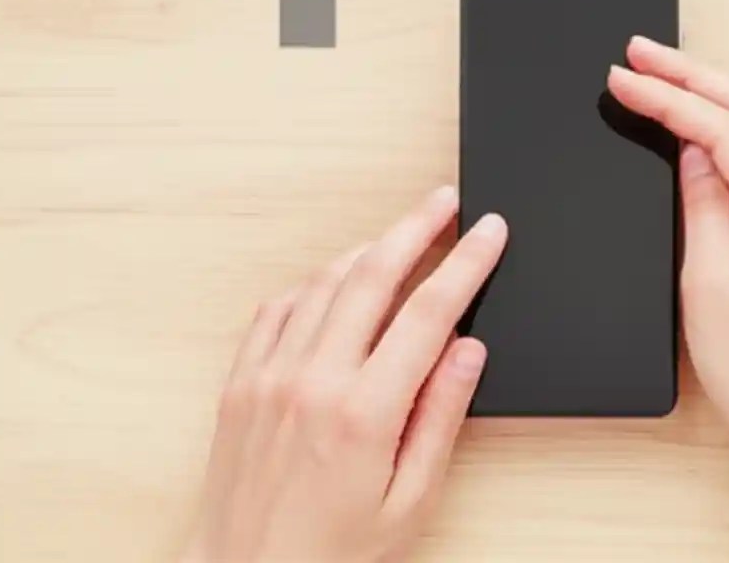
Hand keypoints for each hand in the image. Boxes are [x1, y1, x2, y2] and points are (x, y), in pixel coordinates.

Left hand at [185, 188, 506, 562]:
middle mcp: (312, 381)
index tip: (489, 232)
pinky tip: (334, 283)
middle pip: (373, 276)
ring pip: (322, 283)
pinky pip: (275, 310)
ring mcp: (269, 377)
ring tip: (399, 234)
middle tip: (444, 200)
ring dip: (366, 249)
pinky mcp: (239, 385)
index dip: (466, 263)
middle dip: (416, 228)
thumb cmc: (333, 554)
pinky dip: (311, 284)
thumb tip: (469, 349)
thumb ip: (441, 417)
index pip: (429, 312)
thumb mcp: (411, 500)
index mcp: (364, 412)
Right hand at [609, 38, 728, 561]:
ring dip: (715, 98)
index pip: (726, 130)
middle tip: (641, 52)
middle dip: (695, 75)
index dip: (669, 98)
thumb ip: (703, 205)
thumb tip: (693, 149)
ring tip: (664, 75)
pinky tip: (702, 129)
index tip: (623, 77)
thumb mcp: (710, 286)